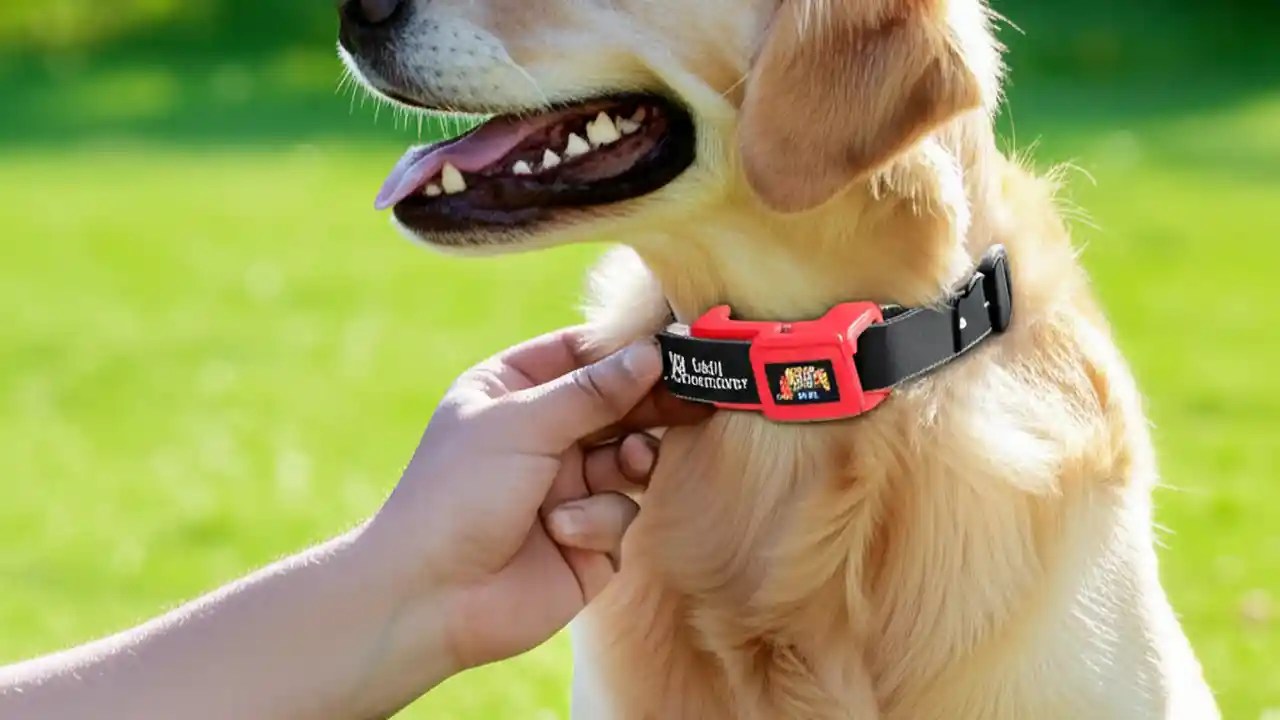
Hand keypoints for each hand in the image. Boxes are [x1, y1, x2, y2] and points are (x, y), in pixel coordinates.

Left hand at [363, 328, 709, 675]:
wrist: (432, 596)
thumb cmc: (458, 494)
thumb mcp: (523, 424)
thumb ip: (593, 391)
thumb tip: (652, 353)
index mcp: (511, 392)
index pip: (580, 354)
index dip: (626, 349)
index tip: (675, 344)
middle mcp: (541, 436)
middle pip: (616, 405)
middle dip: (648, 404)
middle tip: (693, 398)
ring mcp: (565, 488)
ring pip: (629, 458)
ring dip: (631, 459)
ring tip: (632, 463)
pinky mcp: (586, 540)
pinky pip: (620, 513)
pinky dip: (598, 520)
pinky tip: (562, 531)